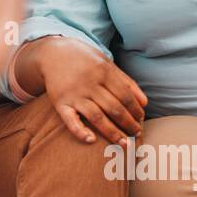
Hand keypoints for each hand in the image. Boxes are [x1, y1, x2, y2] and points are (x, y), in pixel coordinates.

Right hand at [15, 36, 146, 145]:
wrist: (52, 53)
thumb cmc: (84, 60)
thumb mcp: (106, 63)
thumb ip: (125, 81)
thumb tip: (145, 103)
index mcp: (103, 71)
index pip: (125, 95)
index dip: (135, 109)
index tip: (141, 119)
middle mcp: (89, 83)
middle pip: (114, 108)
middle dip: (128, 123)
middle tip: (136, 134)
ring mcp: (74, 94)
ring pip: (97, 117)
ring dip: (112, 132)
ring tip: (123, 143)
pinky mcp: (60, 103)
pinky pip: (70, 120)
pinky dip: (80, 131)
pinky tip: (91, 140)